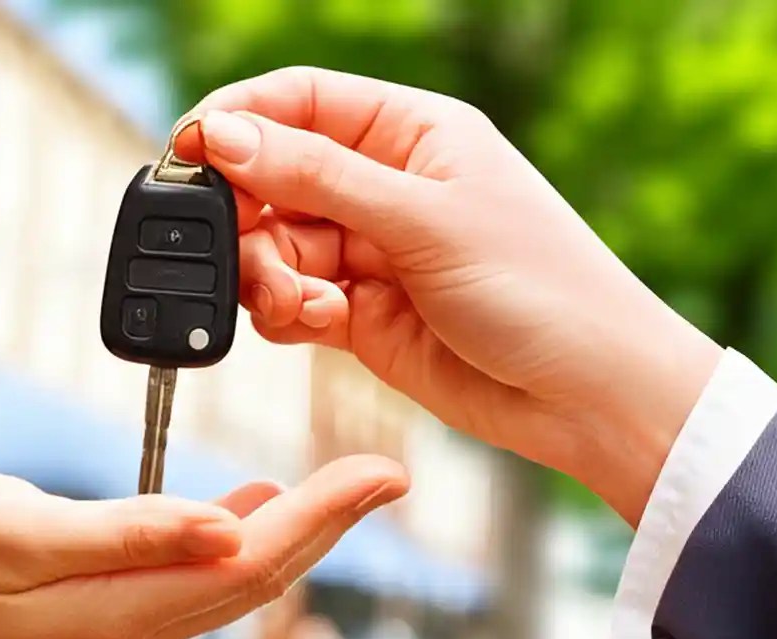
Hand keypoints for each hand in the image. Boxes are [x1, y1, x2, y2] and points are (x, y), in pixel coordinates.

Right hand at [0, 455, 407, 638]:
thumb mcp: (20, 527)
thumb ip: (128, 530)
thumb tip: (226, 524)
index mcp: (123, 609)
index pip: (251, 562)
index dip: (324, 517)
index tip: (382, 476)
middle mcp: (135, 629)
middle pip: (257, 573)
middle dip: (330, 522)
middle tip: (388, 475)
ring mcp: (120, 625)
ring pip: (231, 576)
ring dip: (293, 528)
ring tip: (344, 488)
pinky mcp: (102, 608)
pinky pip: (192, 575)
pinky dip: (235, 535)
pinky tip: (250, 504)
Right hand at [177, 66, 722, 524]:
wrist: (588, 398)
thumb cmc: (540, 288)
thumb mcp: (424, 218)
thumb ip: (316, 177)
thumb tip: (222, 135)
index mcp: (411, 134)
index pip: (301, 101)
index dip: (239, 119)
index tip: (188, 151)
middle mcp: (385, 187)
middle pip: (274, 178)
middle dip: (249, 215)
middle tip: (244, 248)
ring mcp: (370, 252)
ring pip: (274, 246)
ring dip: (269, 276)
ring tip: (304, 304)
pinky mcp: (359, 314)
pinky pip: (290, 300)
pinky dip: (286, 313)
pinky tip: (318, 323)